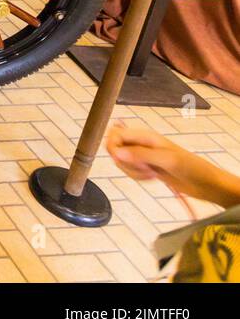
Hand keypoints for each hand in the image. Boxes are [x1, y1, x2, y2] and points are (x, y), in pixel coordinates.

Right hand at [106, 125, 239, 208]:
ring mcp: (143, 156)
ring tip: (151, 175)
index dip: (112, 146)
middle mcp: (141, 144)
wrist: (205, 183)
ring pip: (122, 162)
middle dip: (125, 162)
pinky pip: (131, 171)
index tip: (120, 160)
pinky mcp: (146, 168)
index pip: (115, 134)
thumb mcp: (166, 159)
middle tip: (143, 168)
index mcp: (145, 135)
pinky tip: (152, 178)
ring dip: (132, 172)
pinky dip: (137, 177)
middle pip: (116, 149)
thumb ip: (140, 155)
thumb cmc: (190, 166)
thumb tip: (115, 154)